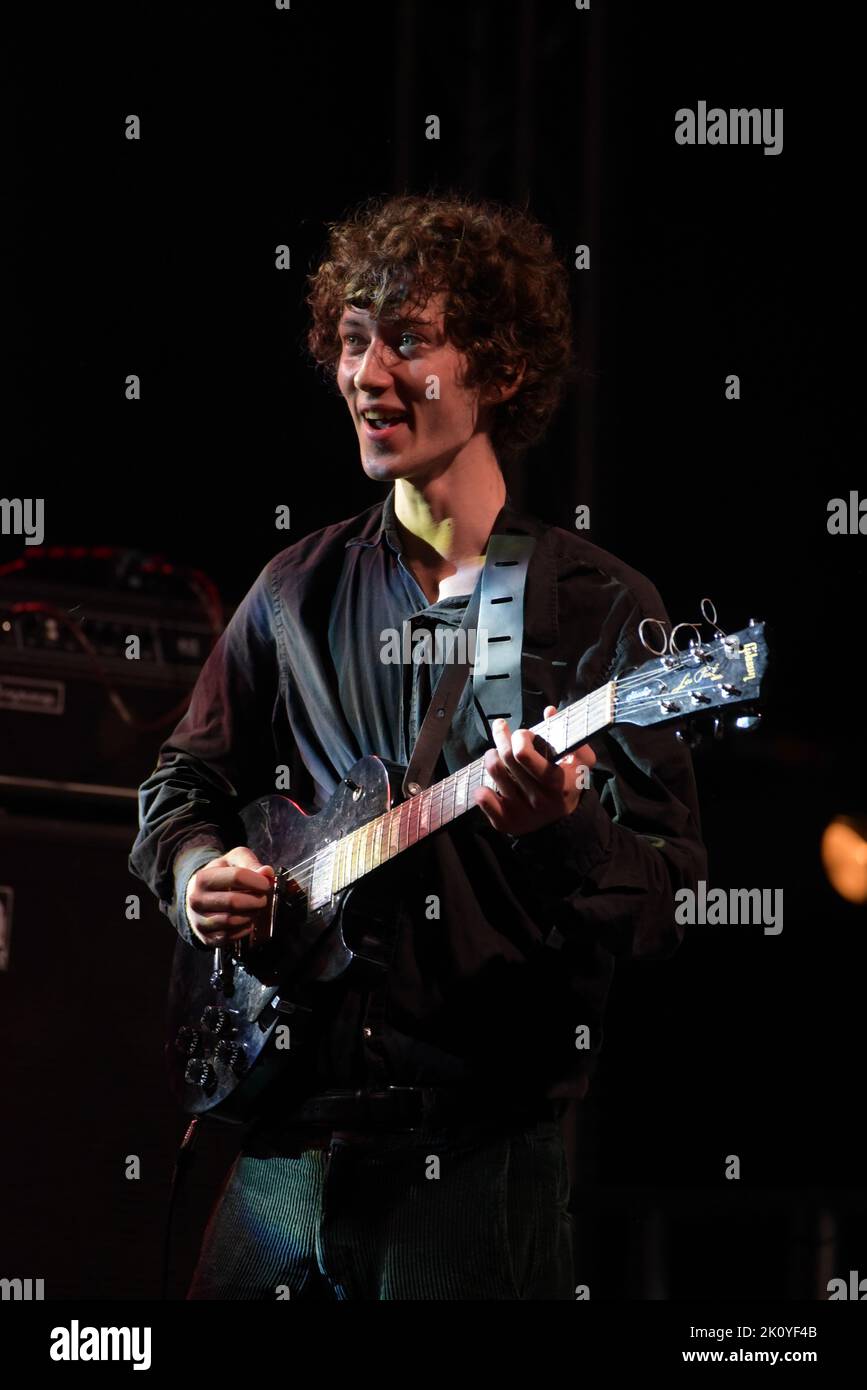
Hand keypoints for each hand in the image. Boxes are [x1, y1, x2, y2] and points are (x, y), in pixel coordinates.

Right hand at [185, 846, 274, 946]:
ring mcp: (200, 921)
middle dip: (256, 900)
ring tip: (255, 907)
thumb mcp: (233, 860)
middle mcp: (197, 900)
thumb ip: (250, 862)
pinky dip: (244, 928)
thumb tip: (266, 872)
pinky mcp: (207, 937)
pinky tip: (247, 918)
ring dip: (251, 914)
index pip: (236, 877)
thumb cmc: (220, 876)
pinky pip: (231, 936)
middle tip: (263, 897)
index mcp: (203, 878)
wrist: (199, 895)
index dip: (257, 880)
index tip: (265, 883)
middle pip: (234, 902)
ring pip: (233, 921)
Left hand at [473, 704, 596, 836]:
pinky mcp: (507, 822)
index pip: (523, 755)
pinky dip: (482, 788)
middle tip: (501, 729)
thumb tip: (549, 711)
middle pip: (506, 759)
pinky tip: (487, 781)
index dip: (519, 737)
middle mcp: (538, 799)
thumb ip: (567, 734)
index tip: (523, 733)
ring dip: (491, 756)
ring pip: (494, 774)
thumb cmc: (570, 780)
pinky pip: (484, 800)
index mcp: (556, 782)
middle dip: (501, 737)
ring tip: (494, 752)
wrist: (566, 819)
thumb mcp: (579, 759)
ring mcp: (522, 812)